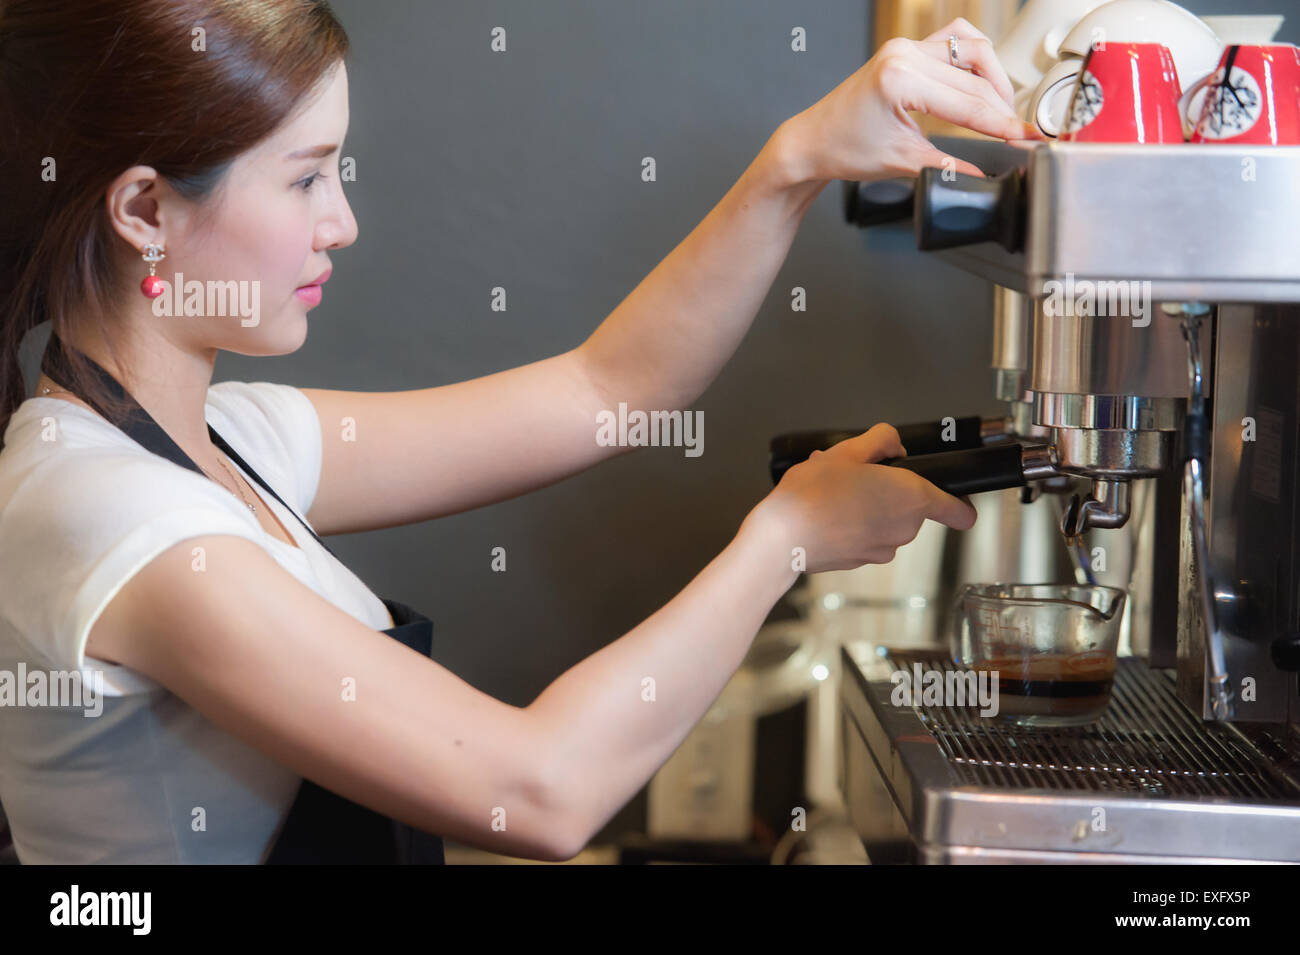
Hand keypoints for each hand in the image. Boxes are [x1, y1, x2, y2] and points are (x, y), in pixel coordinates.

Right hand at [752, 423, 977, 573]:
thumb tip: (894, 445)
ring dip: (868, 507)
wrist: (782, 537)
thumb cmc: (813, 494)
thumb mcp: (847, 451)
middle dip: (889, 491)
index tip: (959, 503)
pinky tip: (825, 512)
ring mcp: (883, 549)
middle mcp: (904, 529)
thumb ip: (881, 440)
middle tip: (855, 476)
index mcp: (912, 498)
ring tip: (831, 492)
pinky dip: (853, 526)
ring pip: (886, 522)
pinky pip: (867, 538)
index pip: (958, 511)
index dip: (961, 505)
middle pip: (912, 508)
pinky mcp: (861, 561)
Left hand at [779, 17, 1041, 183]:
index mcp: (901, 79)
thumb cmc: (843, 149)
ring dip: (994, 77)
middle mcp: (904, 55)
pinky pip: (953, 40)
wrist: (813, 141)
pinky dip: (974, 57)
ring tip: (1002, 110)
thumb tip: (982, 178)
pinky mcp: (904, 49)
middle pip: (976, 77)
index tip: (1026, 139)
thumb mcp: (902, 162)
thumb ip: (947, 167)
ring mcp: (904, 47)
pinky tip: (983, 80)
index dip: (1003, 125)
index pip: (968, 104)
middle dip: (1003, 107)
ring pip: (971, 49)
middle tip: (1019, 132)